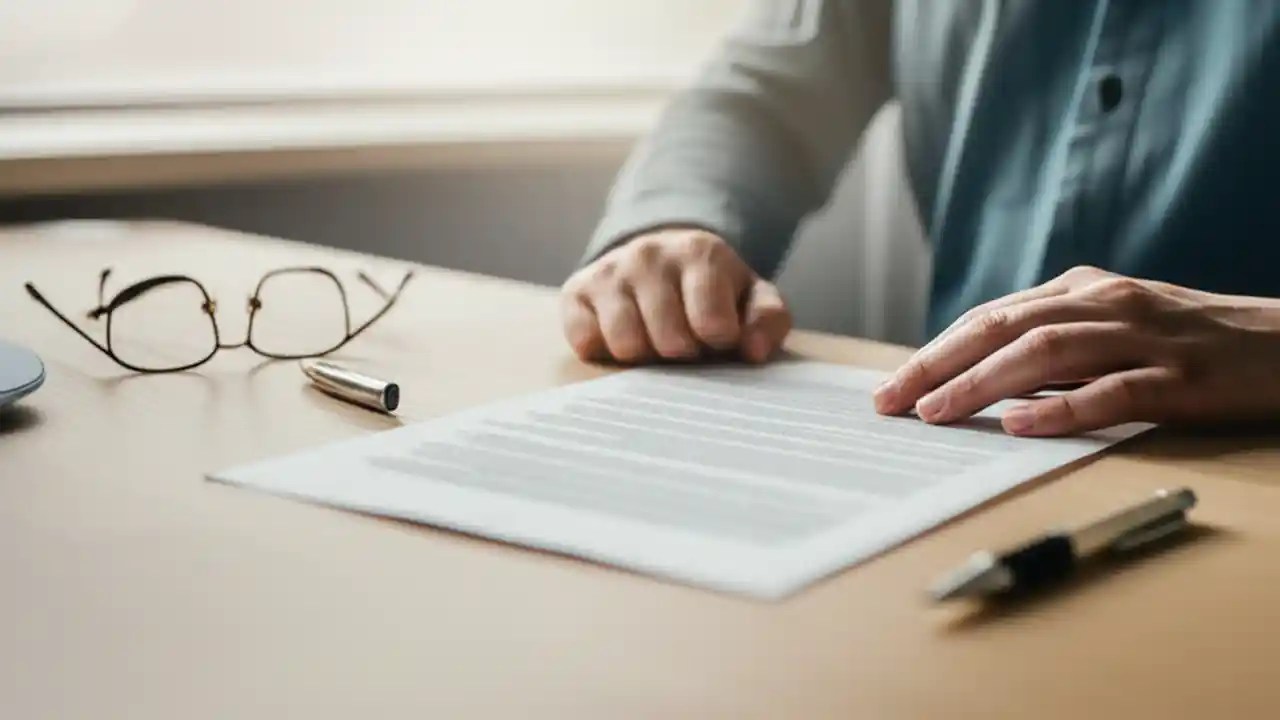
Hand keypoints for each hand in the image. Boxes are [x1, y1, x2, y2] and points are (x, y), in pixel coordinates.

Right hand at [561, 229, 791, 363]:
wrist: (659, 260)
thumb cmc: (711, 290)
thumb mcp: (752, 298)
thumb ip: (768, 320)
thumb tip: (752, 352)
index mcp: (698, 252)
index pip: (712, 324)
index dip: (718, 343)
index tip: (718, 337)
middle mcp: (648, 254)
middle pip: (669, 341)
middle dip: (682, 353)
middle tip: (685, 343)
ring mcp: (608, 272)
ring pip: (626, 344)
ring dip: (644, 356)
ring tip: (654, 340)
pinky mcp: (575, 292)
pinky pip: (586, 343)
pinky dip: (606, 352)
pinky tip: (622, 335)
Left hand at [873, 265, 1279, 435]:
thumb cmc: (1189, 342)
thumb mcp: (1112, 326)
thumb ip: (1051, 342)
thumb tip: (974, 378)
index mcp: (1082, 290)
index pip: (989, 317)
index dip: (935, 351)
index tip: (890, 386)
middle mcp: (1105, 304)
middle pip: (1003, 327)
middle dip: (938, 364)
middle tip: (891, 401)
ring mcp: (1144, 339)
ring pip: (1046, 353)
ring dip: (983, 383)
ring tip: (937, 411)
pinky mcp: (1181, 380)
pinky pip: (1113, 390)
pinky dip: (1062, 408)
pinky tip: (1021, 425)